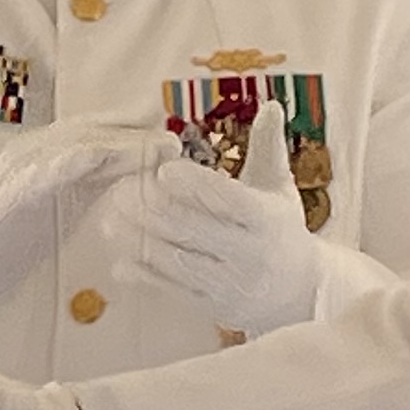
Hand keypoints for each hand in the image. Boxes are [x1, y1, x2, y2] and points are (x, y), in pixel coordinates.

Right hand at [0, 121, 170, 320]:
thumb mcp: (65, 205)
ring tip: (148, 150)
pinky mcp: (3, 194)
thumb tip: (144, 173)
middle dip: (134, 136)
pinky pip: (37, 174)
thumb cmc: (15, 239)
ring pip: (69, 147)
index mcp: (49, 155)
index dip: (138, 134)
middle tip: (174, 144)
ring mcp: (16, 169)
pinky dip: (64, 164)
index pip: (100, 134)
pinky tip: (92, 161)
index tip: (176, 143)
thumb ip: (97, 184)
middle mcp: (34, 152)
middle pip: (92, 134)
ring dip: (112, 145)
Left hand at [134, 102, 338, 336]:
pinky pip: (175, 291)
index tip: (164, 170)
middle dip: (154, 210)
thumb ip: (269, 147)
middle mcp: (249, 253)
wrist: (299, 293)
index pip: (230, 200)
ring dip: (141, 242)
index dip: (197, 186)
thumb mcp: (280, 188)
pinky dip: (145, 277)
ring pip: (179, 262)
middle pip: (196, 230)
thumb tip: (269, 104)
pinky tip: (119, 261)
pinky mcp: (213, 306)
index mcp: (266, 219)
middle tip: (119, 192)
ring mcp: (230, 283)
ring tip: (110, 221)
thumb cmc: (281, 230)